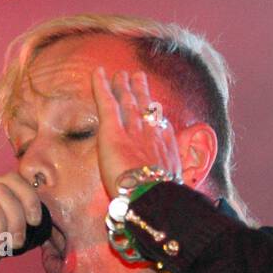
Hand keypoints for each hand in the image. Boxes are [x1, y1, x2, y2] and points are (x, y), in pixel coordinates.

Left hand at [91, 67, 183, 200]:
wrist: (153, 199)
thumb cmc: (161, 200)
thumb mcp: (174, 189)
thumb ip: (170, 184)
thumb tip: (174, 191)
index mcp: (165, 149)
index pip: (160, 125)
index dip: (155, 114)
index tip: (155, 106)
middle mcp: (151, 134)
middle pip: (146, 107)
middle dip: (141, 91)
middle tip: (137, 77)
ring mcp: (133, 131)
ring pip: (128, 101)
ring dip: (124, 85)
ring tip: (121, 74)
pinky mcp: (113, 131)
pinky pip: (107, 102)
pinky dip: (102, 86)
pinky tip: (97, 72)